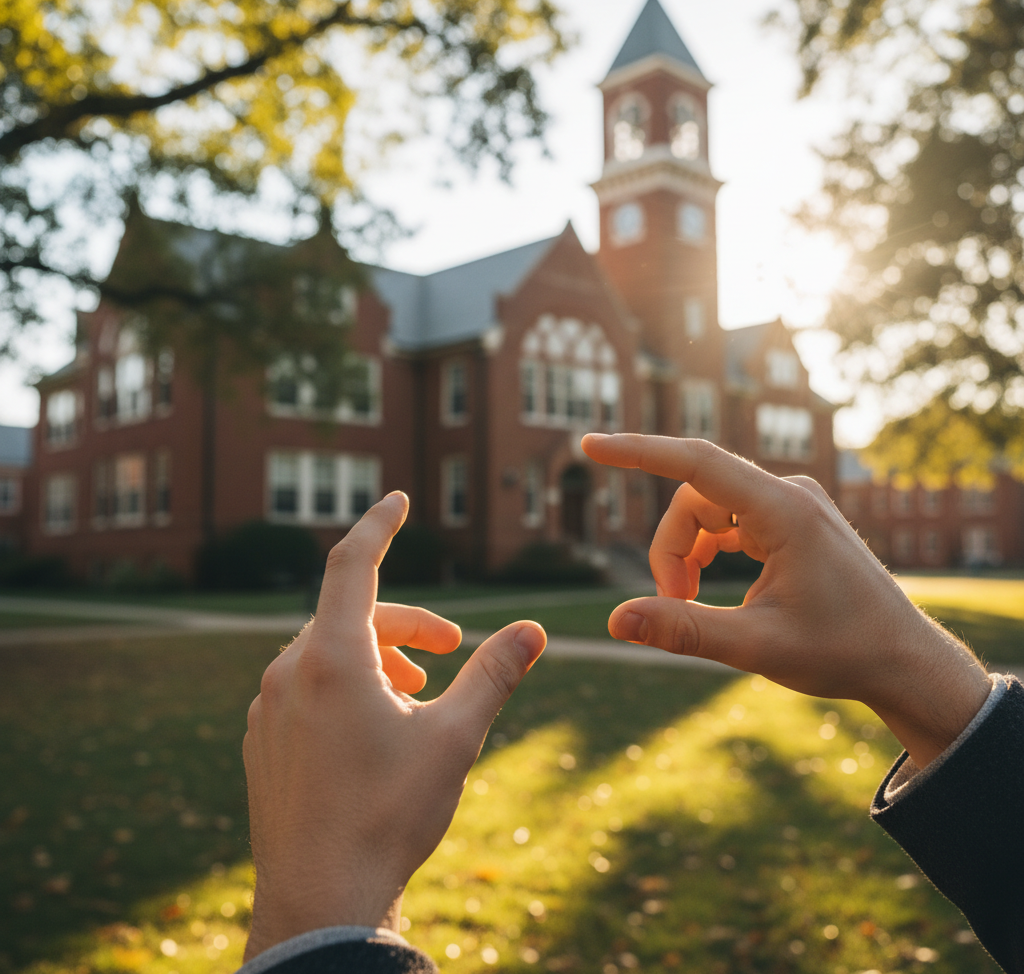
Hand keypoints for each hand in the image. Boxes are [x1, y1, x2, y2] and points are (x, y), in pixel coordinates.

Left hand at [242, 491, 545, 959]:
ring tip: (415, 697)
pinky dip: (344, 686)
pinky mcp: (260, 739)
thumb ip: (494, 674)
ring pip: (327, 652)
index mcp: (332, 657)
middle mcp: (288, 671)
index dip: (380, 523)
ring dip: (377, 658)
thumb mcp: (455, 737)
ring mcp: (266, 707)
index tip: (400, 499)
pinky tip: (373, 730)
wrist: (320, 900)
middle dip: (406, 624)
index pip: (354, 562)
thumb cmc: (389, 814)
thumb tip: (535, 630)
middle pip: (352, 614)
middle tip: (451, 651)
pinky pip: (304, 687)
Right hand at [582, 434, 989, 767]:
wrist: (906, 662)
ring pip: (708, 509)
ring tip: (687, 602)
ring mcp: (793, 504)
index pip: (696, 463)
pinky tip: (704, 586)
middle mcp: (788, 494)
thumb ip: (682, 630)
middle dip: (668, 548)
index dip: (639, 451)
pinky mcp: (793, 520)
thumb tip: (615, 621)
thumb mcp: (755, 647)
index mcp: (783, 511)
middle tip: (671, 605)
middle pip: (695, 499)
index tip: (591, 445)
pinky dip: (707, 550)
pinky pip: (730, 520)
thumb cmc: (843, 652)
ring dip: (686, 551)